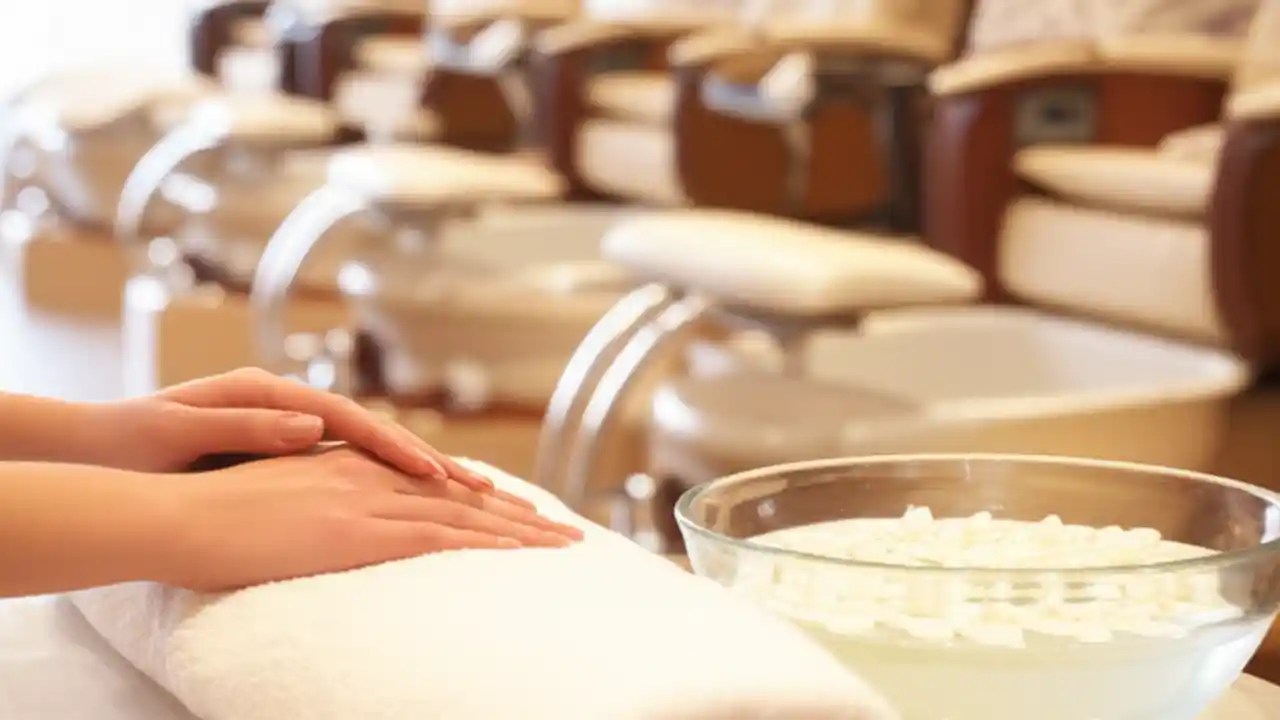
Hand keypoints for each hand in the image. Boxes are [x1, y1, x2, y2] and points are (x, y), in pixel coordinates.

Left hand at [91, 368, 496, 493]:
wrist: (103, 445)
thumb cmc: (138, 441)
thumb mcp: (186, 429)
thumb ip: (251, 426)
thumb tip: (314, 425)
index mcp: (268, 393)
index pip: (349, 420)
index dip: (395, 445)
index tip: (433, 471)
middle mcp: (287, 404)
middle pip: (371, 430)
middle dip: (425, 457)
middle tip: (477, 482)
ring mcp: (289, 424)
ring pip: (367, 447)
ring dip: (415, 468)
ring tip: (465, 489)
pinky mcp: (285, 446)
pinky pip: (350, 463)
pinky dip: (387, 477)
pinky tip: (416, 496)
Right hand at [159, 447, 583, 591]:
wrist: (175, 513)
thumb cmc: (208, 515)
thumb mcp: (276, 505)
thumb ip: (316, 505)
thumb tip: (339, 526)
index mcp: (348, 468)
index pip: (430, 484)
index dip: (479, 500)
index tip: (517, 513)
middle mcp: (367, 475)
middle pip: (459, 496)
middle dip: (516, 515)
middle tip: (563, 531)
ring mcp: (364, 498)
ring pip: (460, 513)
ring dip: (518, 530)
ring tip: (562, 544)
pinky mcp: (354, 526)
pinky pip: (432, 534)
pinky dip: (480, 539)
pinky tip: (516, 550)